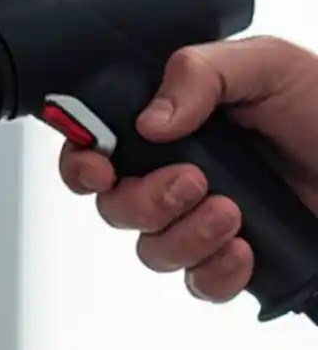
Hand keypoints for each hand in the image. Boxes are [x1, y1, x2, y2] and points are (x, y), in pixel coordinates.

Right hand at [59, 36, 317, 301]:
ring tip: (232, 212)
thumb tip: (149, 120)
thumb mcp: (268, 65)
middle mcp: (174, 172)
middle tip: (191, 181)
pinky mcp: (232, 261)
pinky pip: (197, 284)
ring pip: (151, 249)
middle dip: (142, 201)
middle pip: (113, 206)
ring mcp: (200, 221)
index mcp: (166, 123)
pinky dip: (216, 272)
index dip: (81, 163)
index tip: (99, 168)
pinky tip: (246, 250)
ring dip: (184, 236)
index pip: (93, 146)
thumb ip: (199, 73)